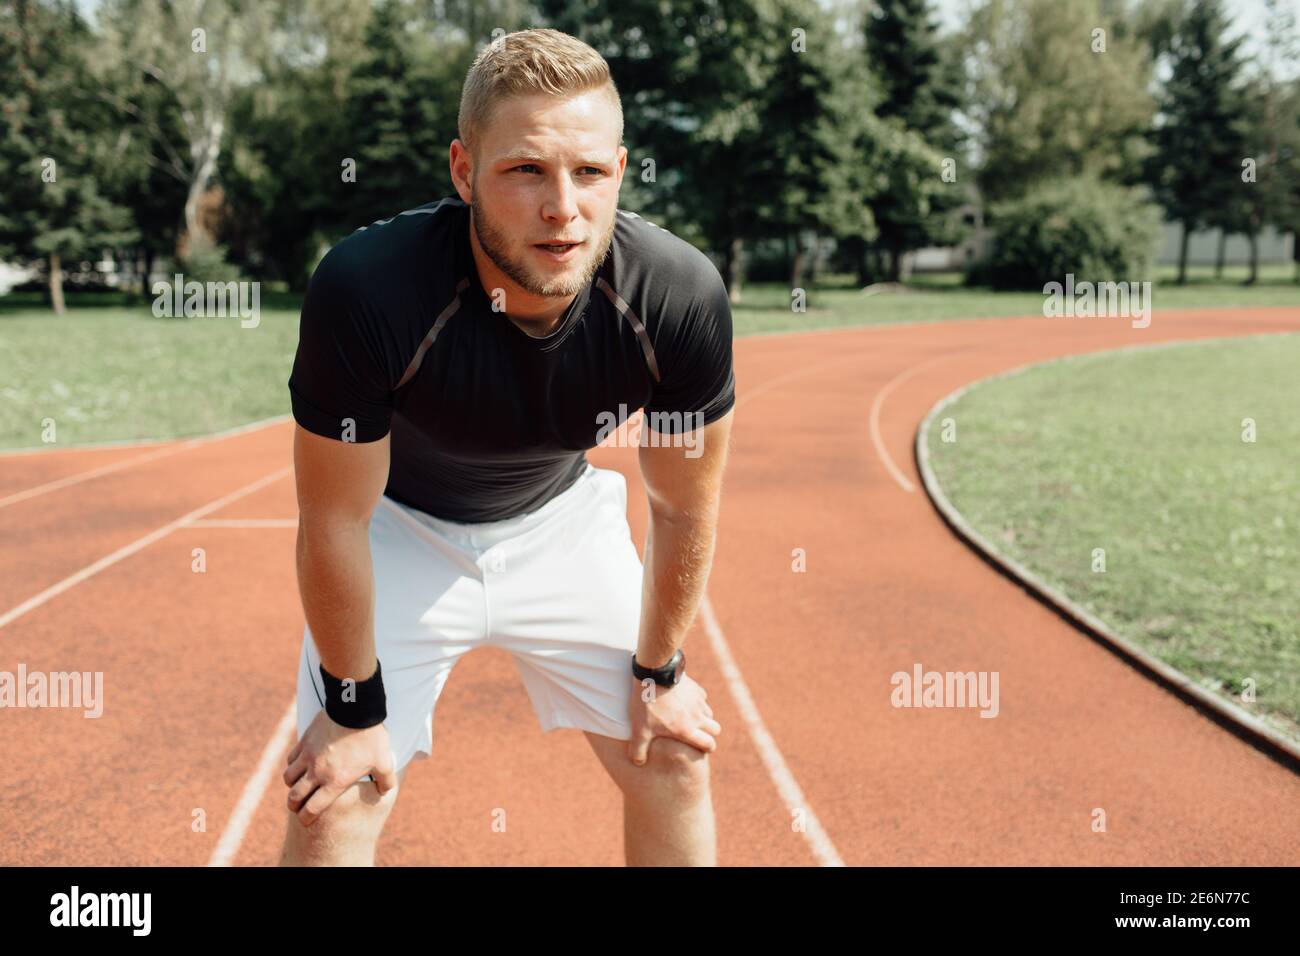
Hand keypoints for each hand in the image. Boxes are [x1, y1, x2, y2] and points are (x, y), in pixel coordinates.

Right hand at [283, 709, 397, 825]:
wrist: (355, 709)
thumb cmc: (370, 737)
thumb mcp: (384, 761)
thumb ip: (386, 780)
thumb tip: (386, 791)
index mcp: (334, 782)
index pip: (312, 809)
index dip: (306, 819)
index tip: (306, 821)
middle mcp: (317, 772)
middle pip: (294, 797)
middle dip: (294, 805)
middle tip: (297, 806)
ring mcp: (308, 756)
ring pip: (289, 778)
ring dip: (292, 785)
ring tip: (298, 785)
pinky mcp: (304, 741)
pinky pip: (290, 759)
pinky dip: (292, 765)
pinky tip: (299, 764)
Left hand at [626, 672, 721, 764]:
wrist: (654, 673)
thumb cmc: (647, 703)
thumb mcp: (639, 729)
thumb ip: (638, 749)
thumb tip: (639, 763)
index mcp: (687, 730)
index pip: (708, 744)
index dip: (708, 748)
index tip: (702, 749)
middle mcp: (697, 717)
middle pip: (716, 729)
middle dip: (710, 733)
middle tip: (698, 734)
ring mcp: (698, 701)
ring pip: (710, 713)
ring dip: (704, 718)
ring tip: (689, 718)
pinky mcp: (695, 688)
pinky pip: (702, 698)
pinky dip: (697, 702)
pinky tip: (684, 701)